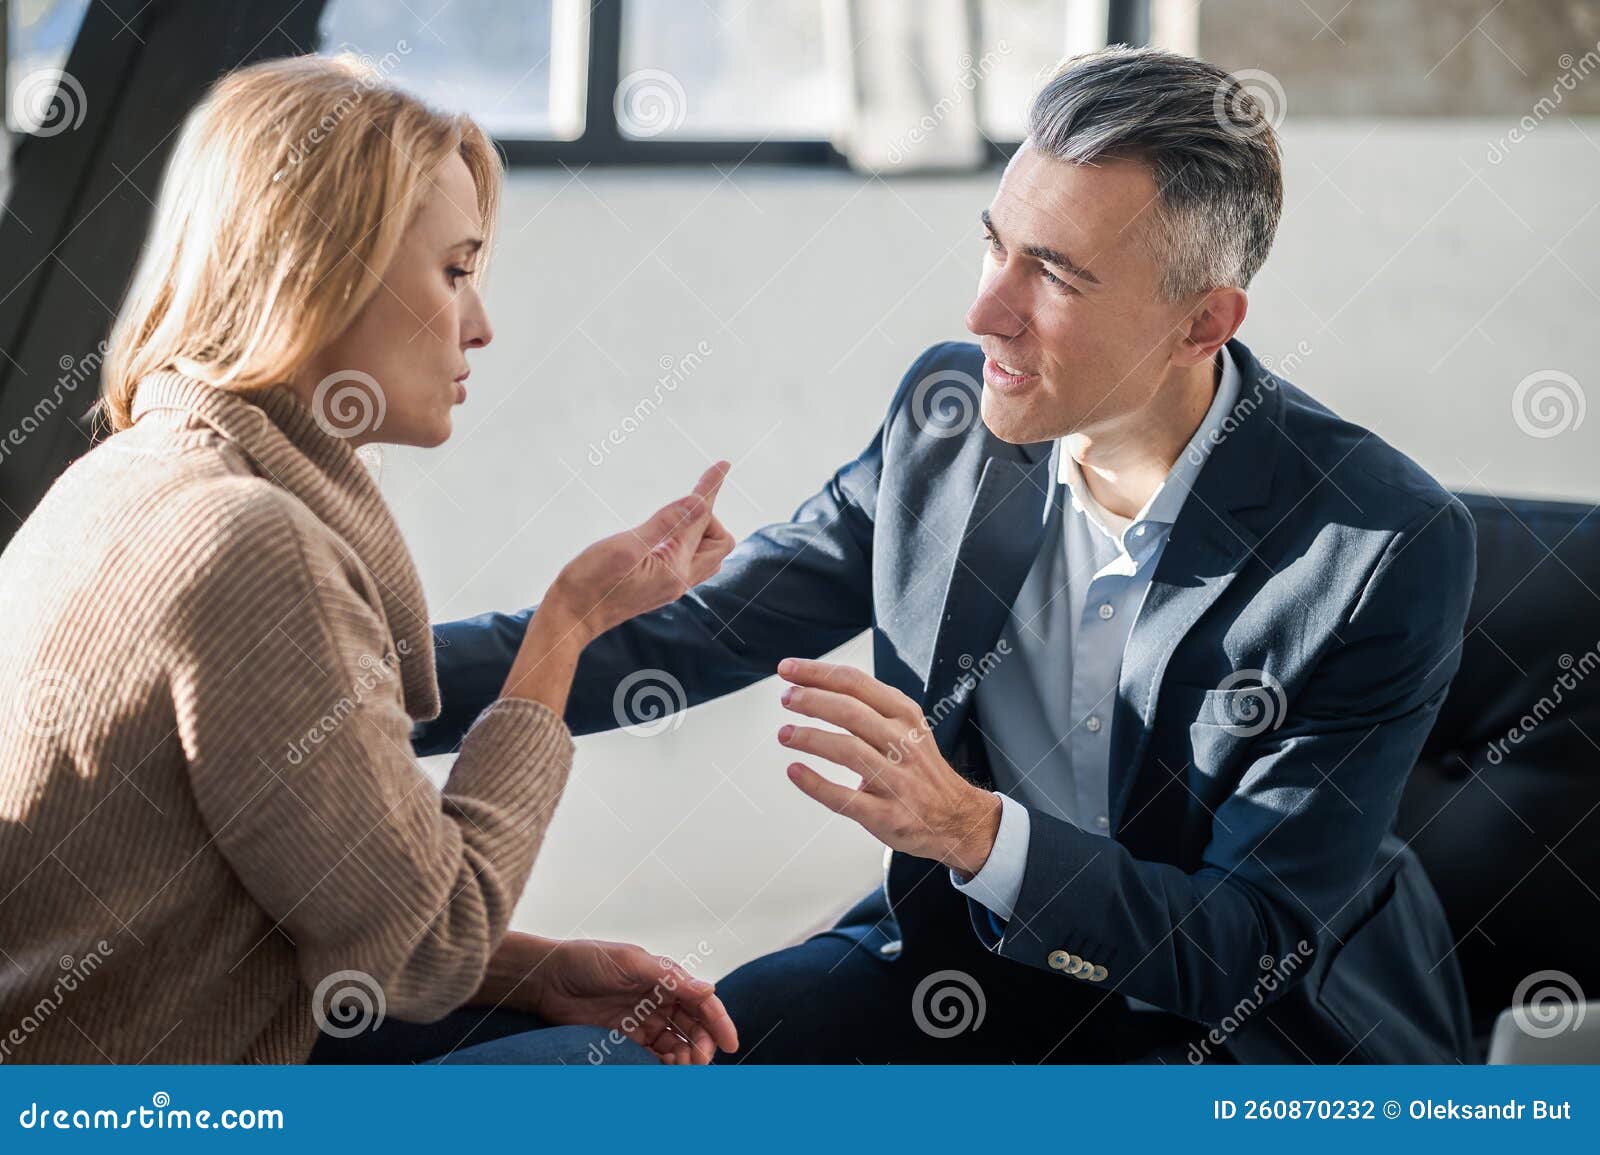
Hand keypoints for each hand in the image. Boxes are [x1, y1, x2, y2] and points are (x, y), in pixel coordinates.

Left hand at [474, 932, 738, 1064]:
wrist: (547, 978)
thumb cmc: (588, 960)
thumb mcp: (631, 962)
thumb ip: (669, 978)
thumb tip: (708, 989)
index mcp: (666, 977)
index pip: (702, 1001)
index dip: (719, 1022)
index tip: (731, 1044)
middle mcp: (659, 999)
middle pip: (693, 1026)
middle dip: (702, 1045)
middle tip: (697, 1062)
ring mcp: (643, 1020)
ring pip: (676, 1044)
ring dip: (684, 1058)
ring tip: (678, 1068)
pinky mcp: (625, 1039)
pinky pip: (652, 1055)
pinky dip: (662, 1065)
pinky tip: (661, 1070)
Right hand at [545, 461, 734, 645]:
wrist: (570, 617)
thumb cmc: (589, 583)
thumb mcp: (626, 547)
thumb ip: (665, 524)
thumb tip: (699, 502)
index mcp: (675, 569)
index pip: (702, 519)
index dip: (710, 488)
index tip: (723, 463)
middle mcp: (680, 580)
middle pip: (719, 542)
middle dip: (708, 515)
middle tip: (681, 500)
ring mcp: (671, 586)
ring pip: (706, 553)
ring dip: (700, 528)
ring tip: (676, 512)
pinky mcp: (660, 586)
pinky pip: (689, 560)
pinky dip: (687, 539)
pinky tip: (667, 531)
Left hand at [775, 658, 1000, 875]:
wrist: (957, 818)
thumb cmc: (921, 770)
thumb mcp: (908, 726)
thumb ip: (870, 706)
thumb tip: (816, 686)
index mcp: (905, 715)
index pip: (856, 683)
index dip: (817, 673)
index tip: (789, 669)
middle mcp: (903, 743)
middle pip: (850, 712)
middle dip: (811, 700)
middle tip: (786, 698)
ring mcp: (896, 780)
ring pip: (847, 750)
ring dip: (809, 738)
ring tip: (785, 734)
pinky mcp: (887, 814)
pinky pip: (845, 798)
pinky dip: (815, 784)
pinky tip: (795, 771)